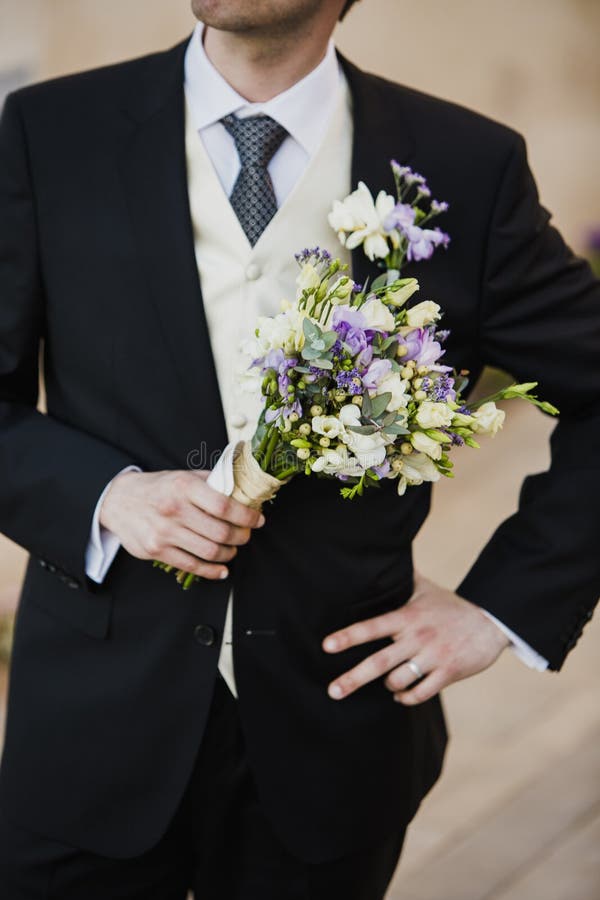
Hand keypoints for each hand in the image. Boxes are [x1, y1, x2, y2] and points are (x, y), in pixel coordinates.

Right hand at [100, 469, 263, 580]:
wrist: (118, 500)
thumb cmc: (157, 488)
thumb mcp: (183, 476)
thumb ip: (212, 483)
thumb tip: (243, 491)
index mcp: (184, 487)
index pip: (224, 506)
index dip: (246, 516)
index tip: (258, 520)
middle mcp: (174, 510)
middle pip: (220, 532)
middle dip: (241, 537)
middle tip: (246, 535)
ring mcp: (164, 532)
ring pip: (209, 552)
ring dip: (228, 554)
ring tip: (232, 549)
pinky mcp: (156, 550)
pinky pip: (192, 566)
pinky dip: (212, 571)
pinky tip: (221, 569)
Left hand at [322, 571, 509, 704]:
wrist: (492, 621)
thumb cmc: (452, 606)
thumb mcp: (425, 589)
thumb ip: (403, 578)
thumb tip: (384, 557)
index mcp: (407, 617)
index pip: (372, 627)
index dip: (348, 636)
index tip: (326, 646)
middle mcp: (417, 638)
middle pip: (379, 662)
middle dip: (353, 678)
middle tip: (333, 691)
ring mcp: (433, 657)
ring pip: (398, 681)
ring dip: (387, 686)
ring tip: (387, 684)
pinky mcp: (448, 673)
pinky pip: (420, 693)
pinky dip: (406, 697)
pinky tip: (401, 695)